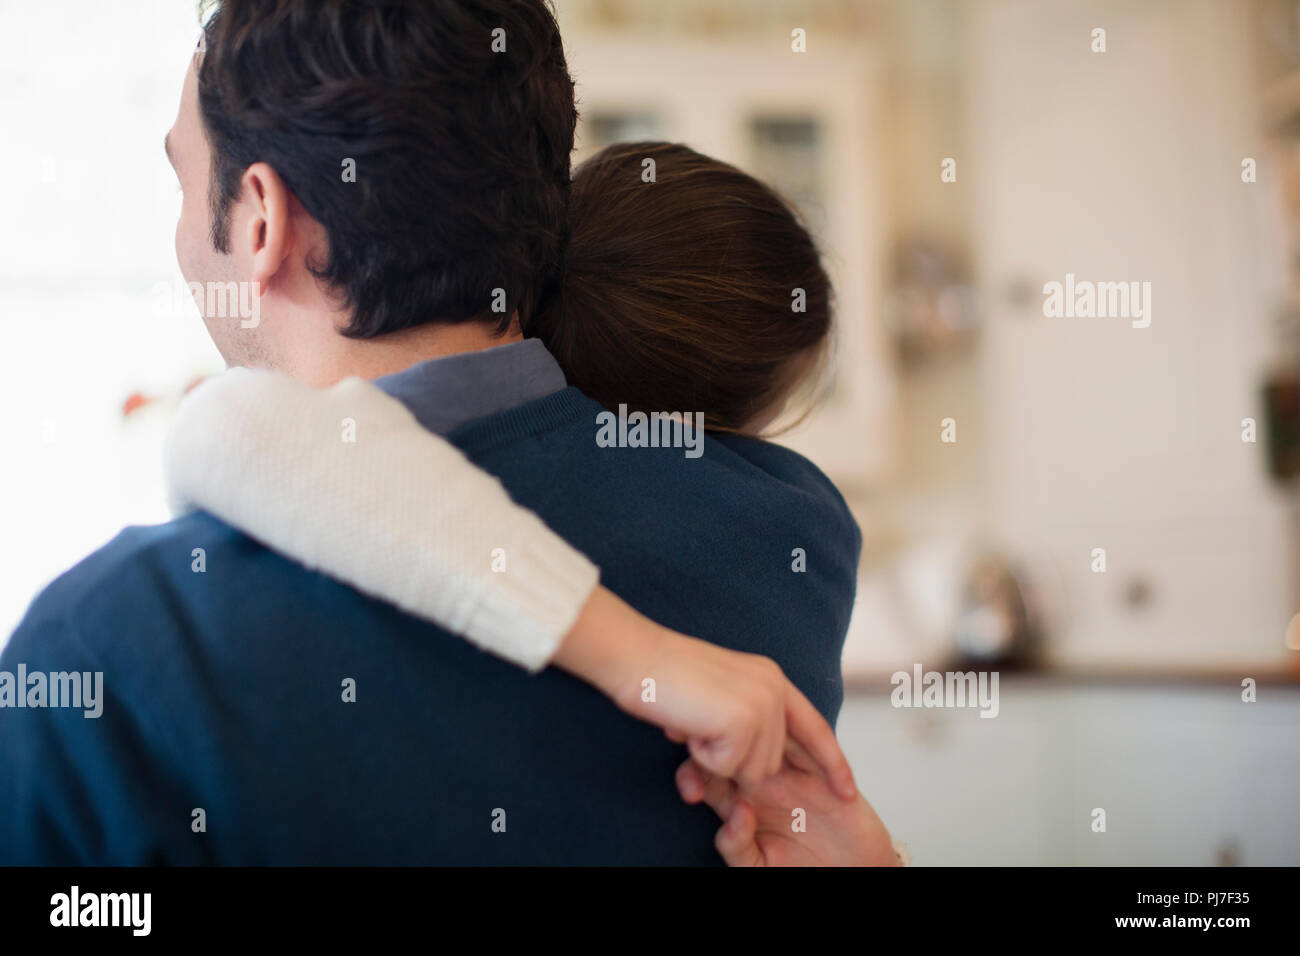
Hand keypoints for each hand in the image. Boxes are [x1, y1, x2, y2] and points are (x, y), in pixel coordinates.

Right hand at [553, 587, 856, 798]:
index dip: (833, 762)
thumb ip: (743, 720)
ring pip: (749, 771)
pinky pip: (726, 768)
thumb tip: (749, 769)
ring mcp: (761, 705)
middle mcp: (774, 690)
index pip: (815, 728)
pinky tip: (687, 726)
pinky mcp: (743, 721)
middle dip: (732, 762)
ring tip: (692, 723)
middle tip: (696, 729)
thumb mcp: (718, 695)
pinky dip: (701, 757)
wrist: (636, 655)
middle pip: (770, 763)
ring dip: (714, 759)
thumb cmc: (664, 677)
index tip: (849, 792)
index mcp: (772, 679)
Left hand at [675, 752, 898, 865]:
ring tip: (761, 775)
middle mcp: (758, 774)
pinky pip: (813, 741)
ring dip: (760, 740)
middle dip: (718, 746)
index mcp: (735, 796)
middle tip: (716, 768)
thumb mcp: (759, 866)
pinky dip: (805, 747)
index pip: (704, 769)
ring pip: (770, 732)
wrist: (851, 870)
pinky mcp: (823, 766)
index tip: (692, 791)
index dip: (692, 772)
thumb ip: (737, 846)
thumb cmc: (800, 868)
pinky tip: (792, 772)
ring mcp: (790, 766)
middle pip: (732, 741)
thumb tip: (736, 815)